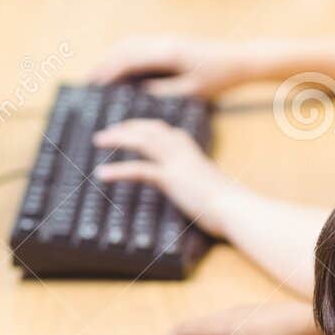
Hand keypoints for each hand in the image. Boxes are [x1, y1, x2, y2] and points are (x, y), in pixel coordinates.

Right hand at [88, 36, 257, 97]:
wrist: (240, 60)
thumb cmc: (218, 79)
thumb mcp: (191, 91)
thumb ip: (163, 91)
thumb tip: (138, 91)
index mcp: (166, 54)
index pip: (128, 60)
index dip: (108, 71)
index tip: (94, 83)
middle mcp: (163, 42)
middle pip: (124, 48)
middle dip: (105, 63)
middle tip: (89, 80)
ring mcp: (166, 39)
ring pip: (130, 43)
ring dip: (113, 56)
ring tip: (100, 73)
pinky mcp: (170, 41)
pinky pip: (140, 43)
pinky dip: (125, 52)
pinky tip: (121, 65)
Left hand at [92, 119, 236, 235]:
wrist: (236, 207)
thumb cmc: (227, 203)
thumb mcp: (209, 185)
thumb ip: (196, 180)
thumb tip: (192, 188)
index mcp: (191, 149)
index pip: (164, 130)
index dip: (144, 127)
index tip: (129, 129)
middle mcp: (183, 149)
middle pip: (149, 129)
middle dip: (126, 127)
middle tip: (106, 132)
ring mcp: (177, 161)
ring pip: (142, 140)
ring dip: (117, 138)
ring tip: (98, 140)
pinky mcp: (171, 177)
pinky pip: (139, 170)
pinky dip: (118, 170)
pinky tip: (102, 174)